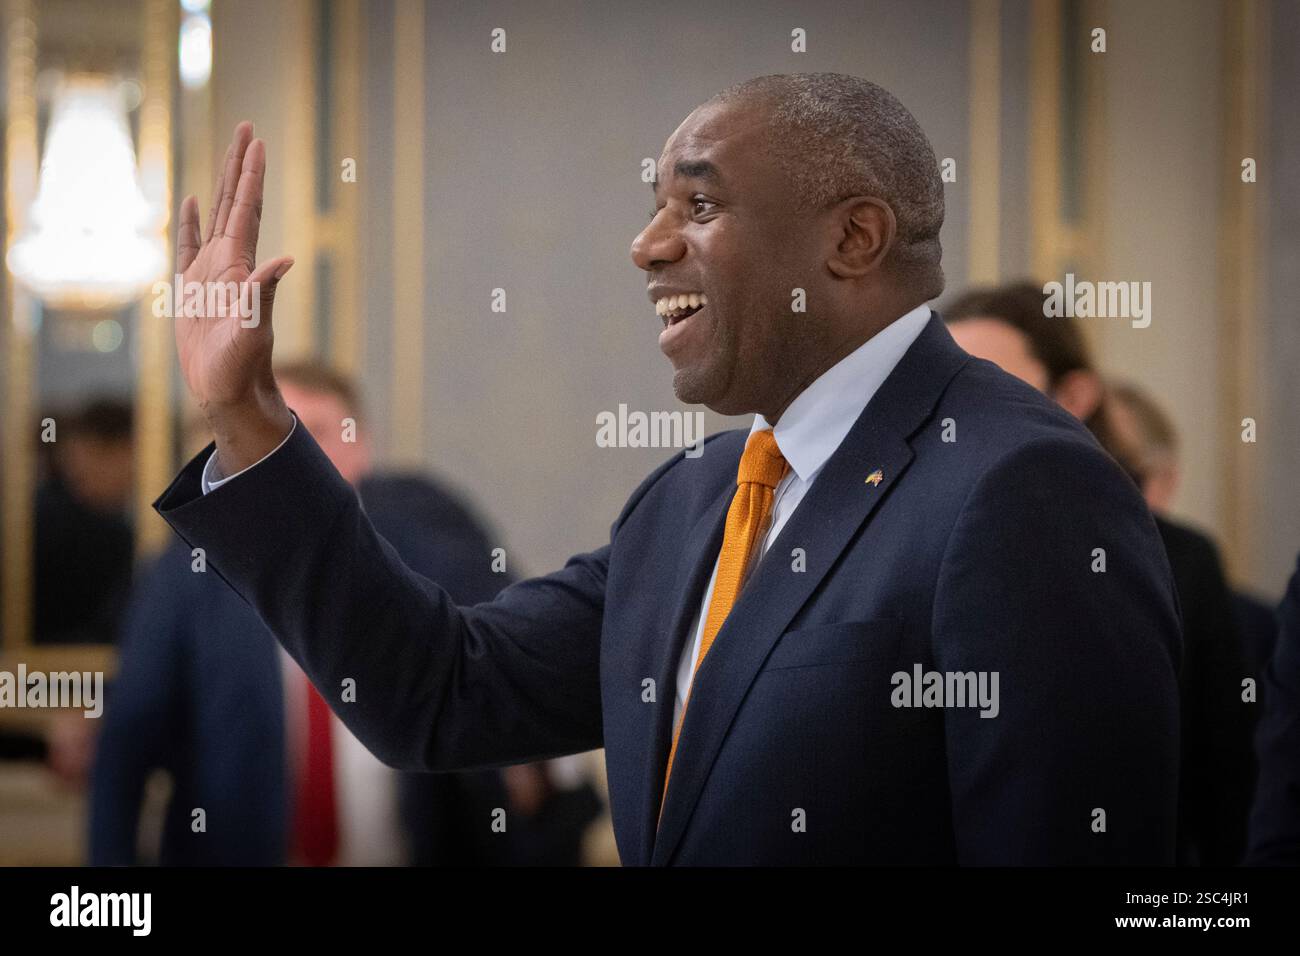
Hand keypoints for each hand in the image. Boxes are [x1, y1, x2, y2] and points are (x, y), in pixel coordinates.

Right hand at [174, 122, 294, 473]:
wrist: (228, 389)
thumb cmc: (242, 363)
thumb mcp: (254, 327)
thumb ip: (264, 293)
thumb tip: (286, 260)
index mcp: (240, 263)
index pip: (246, 208)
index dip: (251, 174)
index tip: (257, 140)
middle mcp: (230, 261)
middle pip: (234, 201)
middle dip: (240, 164)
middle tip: (247, 127)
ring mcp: (212, 271)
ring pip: (216, 215)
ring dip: (221, 183)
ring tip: (229, 152)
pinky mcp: (193, 287)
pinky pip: (189, 244)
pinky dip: (191, 220)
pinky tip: (193, 201)